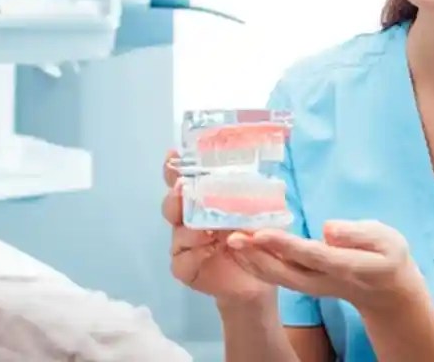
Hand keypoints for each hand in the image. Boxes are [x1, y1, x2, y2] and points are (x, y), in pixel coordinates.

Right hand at [162, 150, 274, 305]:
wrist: (262, 277)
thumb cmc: (259, 238)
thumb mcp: (261, 212)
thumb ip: (251, 195)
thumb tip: (251, 175)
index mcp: (204, 201)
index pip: (184, 181)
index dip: (174, 168)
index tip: (173, 156)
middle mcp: (189, 219)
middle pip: (172, 204)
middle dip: (176, 196)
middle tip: (184, 189)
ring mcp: (184, 244)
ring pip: (177, 231)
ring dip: (190, 228)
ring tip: (208, 229)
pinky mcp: (185, 267)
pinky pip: (182, 259)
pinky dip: (194, 254)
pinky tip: (208, 250)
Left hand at [227, 219, 425, 313]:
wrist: (388, 291)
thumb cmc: (388, 257)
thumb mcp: (386, 239)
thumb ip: (357, 234)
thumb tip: (327, 228)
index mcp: (346, 266)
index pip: (311, 255)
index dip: (285, 245)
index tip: (262, 233)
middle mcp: (324, 280)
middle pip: (287, 271)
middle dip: (258, 256)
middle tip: (234, 237)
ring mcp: (313, 286)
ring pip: (278, 277)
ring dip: (253, 261)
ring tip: (232, 240)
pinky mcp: (305, 284)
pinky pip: (278, 276)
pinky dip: (258, 264)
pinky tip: (243, 250)